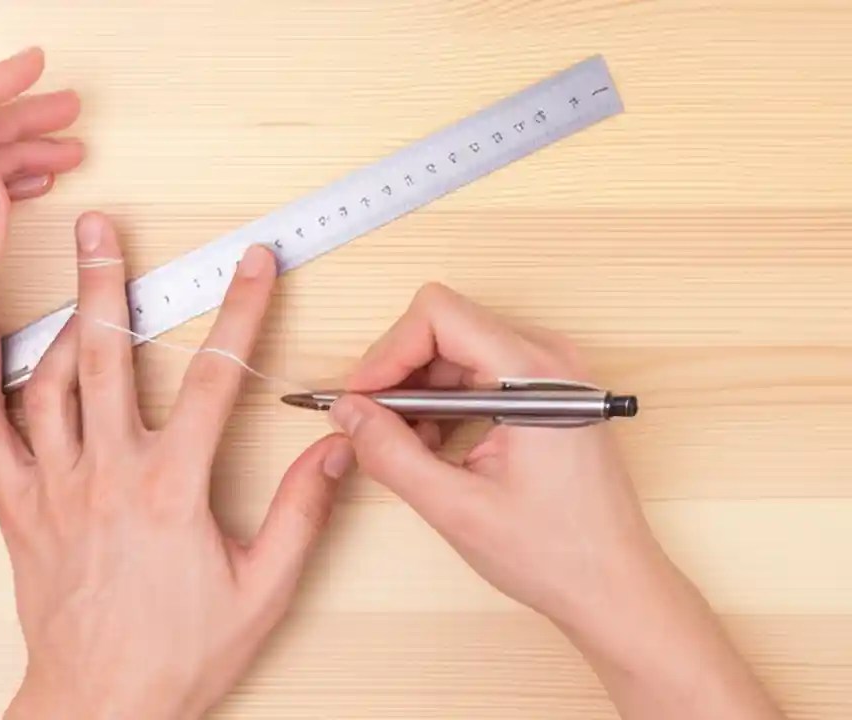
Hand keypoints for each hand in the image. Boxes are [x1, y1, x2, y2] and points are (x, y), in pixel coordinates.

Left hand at [0, 215, 355, 718]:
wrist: (97, 706)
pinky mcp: (17, 510)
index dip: (241, 312)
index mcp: (171, 487)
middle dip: (109, 281)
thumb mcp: (262, 592)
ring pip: (45, 384)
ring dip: (49, 321)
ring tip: (50, 273)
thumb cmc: (174, 656)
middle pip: (107, 356)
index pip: (216, 378)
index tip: (252, 265)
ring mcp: (55, 488)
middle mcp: (107, 474)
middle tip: (103, 229)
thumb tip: (331, 453)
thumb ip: (301, 516)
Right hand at [328, 283, 666, 638]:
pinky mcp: (546, 393)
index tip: (361, 398)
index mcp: (534, 375)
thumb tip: (347, 412)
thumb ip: (391, 454)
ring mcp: (550, 374)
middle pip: (445, 326)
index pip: (438, 314)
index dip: (388, 351)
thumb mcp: (456, 508)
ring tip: (406, 446)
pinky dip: (443, 402)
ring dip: (418, 391)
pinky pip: (477, 373)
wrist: (615, 586)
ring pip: (456, 349)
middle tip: (371, 425)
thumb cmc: (556, 554)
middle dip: (398, 372)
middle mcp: (548, 359)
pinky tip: (433, 447)